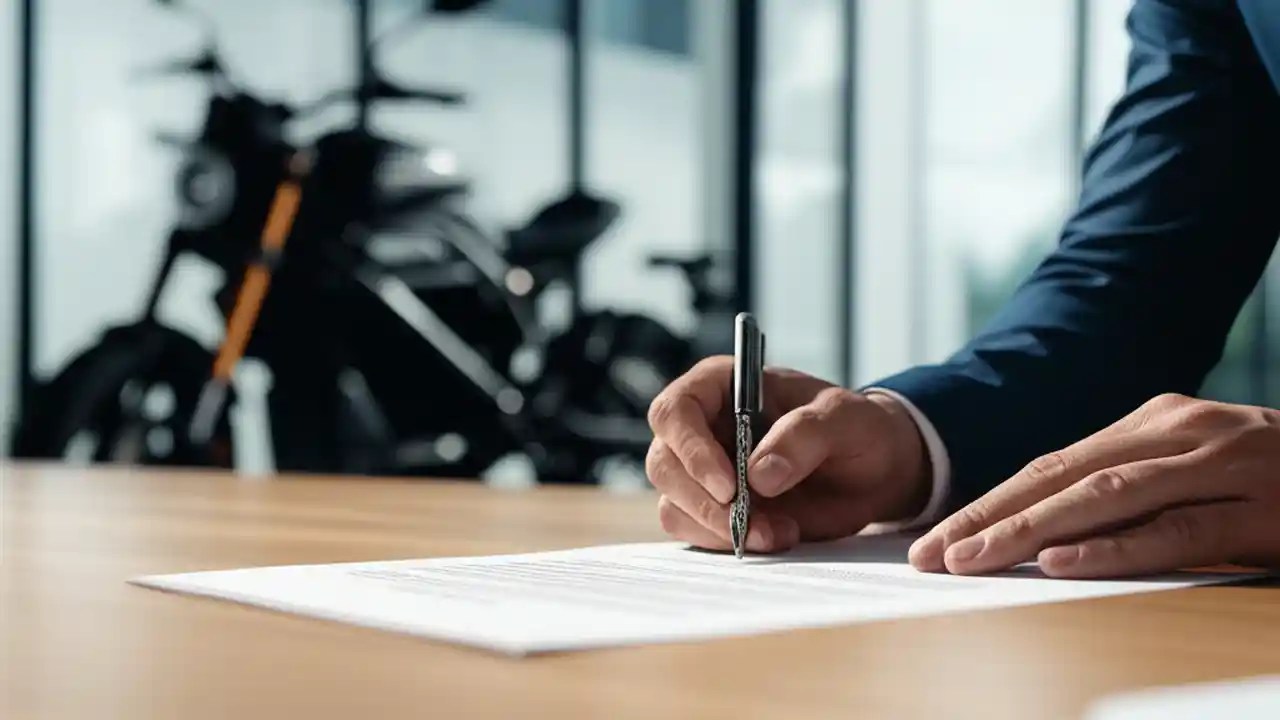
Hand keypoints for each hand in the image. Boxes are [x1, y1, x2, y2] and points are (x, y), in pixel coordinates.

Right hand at [646, 356, 930, 553]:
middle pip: (665, 464)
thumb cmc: (857, 428)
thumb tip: (758, 474)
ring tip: (778, 532)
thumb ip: (804, 435)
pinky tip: (773, 536)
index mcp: (721, 385)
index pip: (675, 410)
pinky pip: (694, 531)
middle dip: (705, 502)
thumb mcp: (845, 418)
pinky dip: (726, 542)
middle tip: (754, 522)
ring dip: (719, 528)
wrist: (874, 472)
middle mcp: (701, 426)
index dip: (691, 450)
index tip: (729, 487)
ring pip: (674, 504)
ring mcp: (702, 471)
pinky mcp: (712, 509)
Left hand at [909, 393, 1279, 577]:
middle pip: (1060, 477)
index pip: (1049, 465)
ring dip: (1028, 531)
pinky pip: (1174, 529)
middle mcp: (1176, 432)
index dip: (987, 502)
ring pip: (1103, 497)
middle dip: (987, 518)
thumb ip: (1127, 484)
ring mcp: (1218, 464)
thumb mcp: (1190, 468)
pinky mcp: (1257, 508)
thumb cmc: (1267, 478)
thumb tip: (1041, 523)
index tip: (934, 538)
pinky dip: (1114, 547)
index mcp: (1152, 422)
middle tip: (930, 555)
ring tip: (971, 559)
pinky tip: (1062, 562)